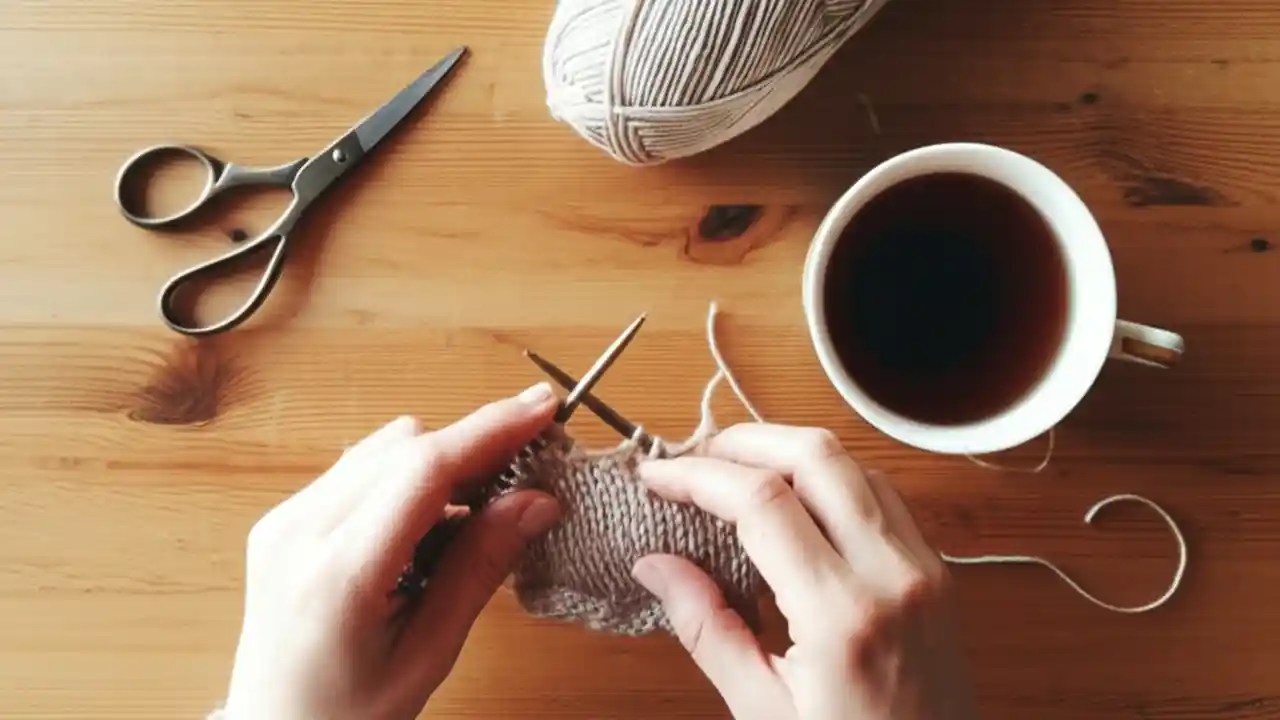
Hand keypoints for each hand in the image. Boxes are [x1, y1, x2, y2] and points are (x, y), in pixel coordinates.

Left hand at [221, 384, 561, 719]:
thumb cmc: (350, 714)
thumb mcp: (429, 652)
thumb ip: (480, 567)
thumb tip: (537, 499)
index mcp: (337, 573)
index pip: (423, 470)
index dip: (490, 431)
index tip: (544, 409)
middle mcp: (298, 531)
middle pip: (404, 447)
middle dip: (473, 448)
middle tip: (528, 475)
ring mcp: (283, 519)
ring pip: (382, 448)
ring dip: (440, 463)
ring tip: (476, 514)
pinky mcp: (283, 517)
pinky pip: (359, 468)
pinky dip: (407, 479)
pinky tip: (430, 525)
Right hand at [632, 424, 975, 719]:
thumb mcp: (762, 709)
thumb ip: (705, 628)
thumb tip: (654, 564)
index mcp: (842, 615)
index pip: (761, 501)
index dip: (698, 476)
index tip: (657, 476)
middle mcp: (893, 575)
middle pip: (816, 455)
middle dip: (745, 441)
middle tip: (694, 461)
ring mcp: (924, 569)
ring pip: (855, 464)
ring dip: (790, 453)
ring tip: (736, 477)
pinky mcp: (937, 573)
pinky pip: (883, 496)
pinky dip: (832, 481)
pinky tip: (794, 504)